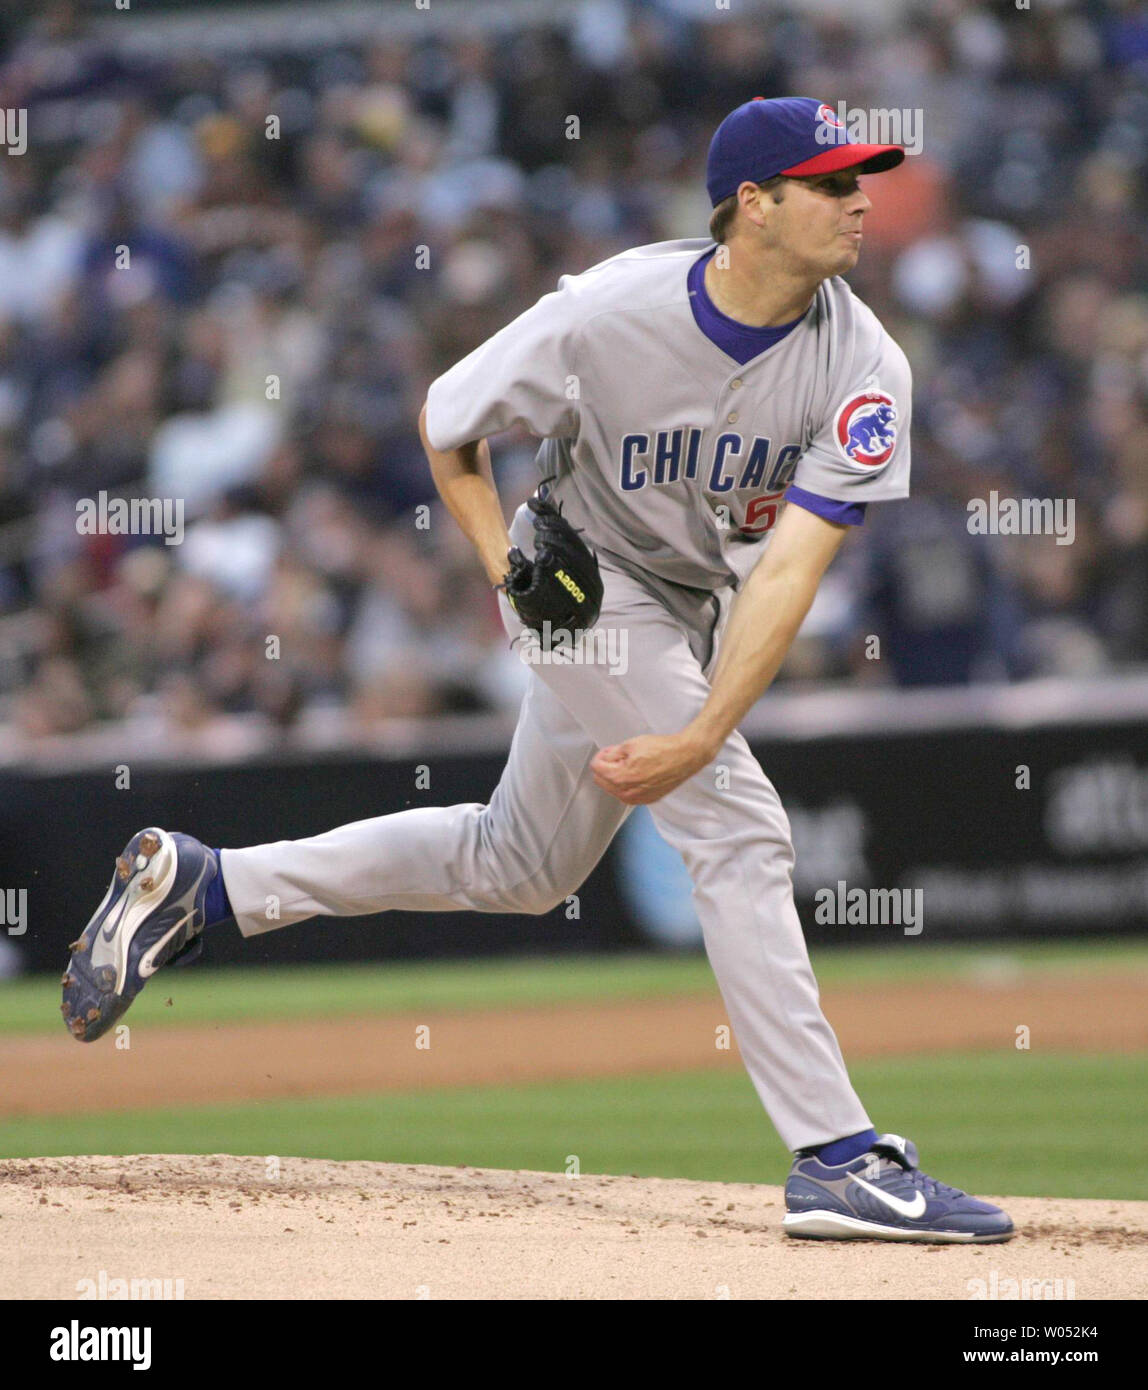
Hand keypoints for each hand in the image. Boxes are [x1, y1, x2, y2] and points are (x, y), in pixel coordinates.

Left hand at [590, 732, 713, 804]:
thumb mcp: (631, 744)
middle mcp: (628, 793)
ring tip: (631, 763)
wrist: (685, 757)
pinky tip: (638, 773)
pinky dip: (628, 784)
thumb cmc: (663, 750)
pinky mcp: (647, 800)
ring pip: (614, 789)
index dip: (601, 756)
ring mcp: (638, 799)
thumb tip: (606, 758)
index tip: (608, 752)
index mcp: (621, 777)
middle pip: (602, 781)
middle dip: (606, 767)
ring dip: (616, 776)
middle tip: (618, 756)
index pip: (596, 768)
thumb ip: (612, 753)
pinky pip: (628, 794)